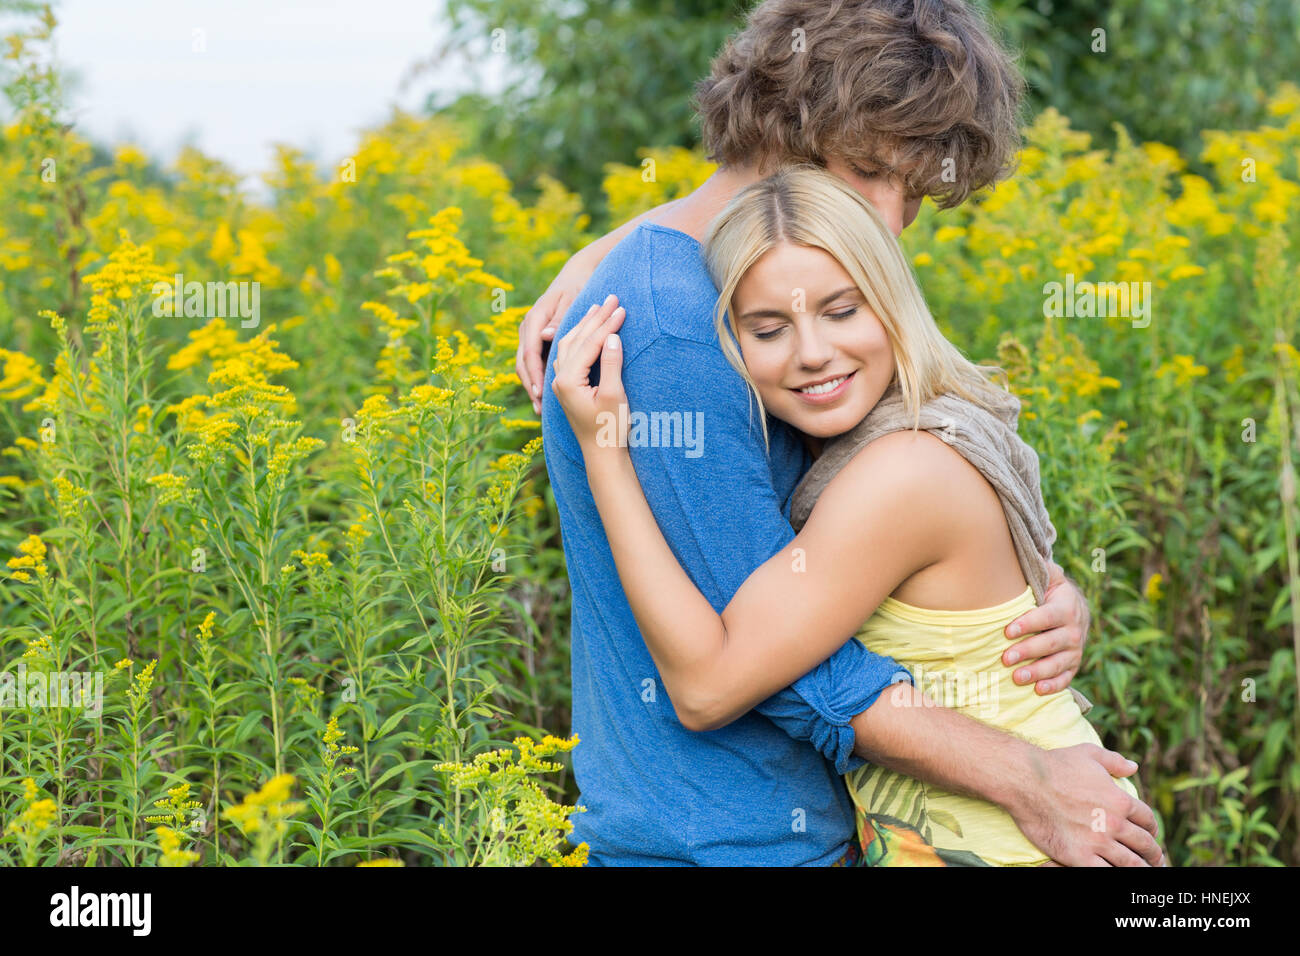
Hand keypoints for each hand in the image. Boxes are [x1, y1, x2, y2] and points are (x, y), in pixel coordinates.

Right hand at [517, 247, 600, 413]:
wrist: (576, 271)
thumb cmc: (578, 285)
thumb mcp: (571, 300)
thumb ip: (560, 318)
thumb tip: (543, 337)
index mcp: (535, 319)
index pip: (531, 353)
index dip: (535, 375)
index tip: (541, 394)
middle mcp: (528, 326)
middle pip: (523, 362)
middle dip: (530, 386)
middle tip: (539, 408)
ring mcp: (530, 332)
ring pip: (525, 364)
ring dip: (532, 384)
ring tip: (540, 407)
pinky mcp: (537, 337)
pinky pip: (533, 360)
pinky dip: (537, 377)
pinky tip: (545, 394)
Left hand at [549, 294, 627, 450]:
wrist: (601, 455)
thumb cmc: (611, 429)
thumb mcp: (615, 396)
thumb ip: (612, 365)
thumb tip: (613, 337)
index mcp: (569, 381)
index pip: (590, 344)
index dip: (607, 324)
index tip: (623, 308)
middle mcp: (559, 380)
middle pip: (576, 339)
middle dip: (595, 318)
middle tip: (612, 297)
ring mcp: (560, 383)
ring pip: (569, 344)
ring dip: (584, 324)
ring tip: (598, 307)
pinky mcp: (566, 387)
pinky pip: (569, 353)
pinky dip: (579, 337)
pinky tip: (586, 329)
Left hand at [1003, 560, 1087, 694]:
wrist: (1074, 610)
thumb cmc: (1050, 592)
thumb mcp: (1049, 577)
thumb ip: (1040, 569)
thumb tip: (1028, 555)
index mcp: (1065, 607)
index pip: (1047, 616)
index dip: (1028, 623)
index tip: (1007, 630)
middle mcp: (1073, 630)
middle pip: (1051, 642)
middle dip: (1028, 651)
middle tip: (1005, 658)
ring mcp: (1075, 650)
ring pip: (1057, 663)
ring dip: (1037, 671)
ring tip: (1016, 678)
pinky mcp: (1073, 665)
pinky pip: (1066, 678)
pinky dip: (1054, 685)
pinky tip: (1038, 690)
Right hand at [1008, 743, 1162, 865]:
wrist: (1025, 780)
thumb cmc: (1055, 764)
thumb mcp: (1089, 754)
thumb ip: (1114, 761)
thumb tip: (1134, 767)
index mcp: (1120, 800)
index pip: (1148, 819)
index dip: (1153, 829)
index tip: (1152, 835)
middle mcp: (1114, 823)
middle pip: (1144, 844)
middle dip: (1154, 854)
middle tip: (1156, 860)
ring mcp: (1098, 842)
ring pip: (1131, 863)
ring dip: (1141, 868)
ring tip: (1144, 871)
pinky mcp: (1079, 857)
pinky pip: (1106, 872)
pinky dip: (1115, 874)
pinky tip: (1116, 873)